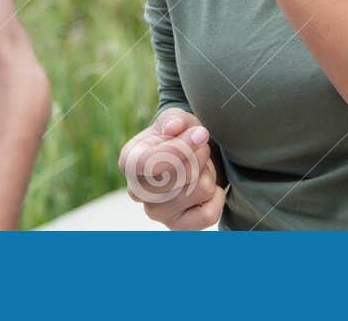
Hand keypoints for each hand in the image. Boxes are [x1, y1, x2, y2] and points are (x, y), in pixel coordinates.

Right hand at [118, 108, 224, 229]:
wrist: (193, 158)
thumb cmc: (180, 136)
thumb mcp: (177, 119)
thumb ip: (175, 119)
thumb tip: (173, 128)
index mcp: (129, 161)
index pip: (149, 164)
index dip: (179, 150)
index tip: (201, 135)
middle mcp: (136, 191)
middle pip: (178, 177)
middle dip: (199, 156)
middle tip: (200, 148)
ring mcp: (155, 213)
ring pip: (199, 191)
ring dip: (208, 174)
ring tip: (201, 167)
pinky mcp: (177, 227)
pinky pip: (209, 214)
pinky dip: (217, 196)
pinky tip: (209, 186)